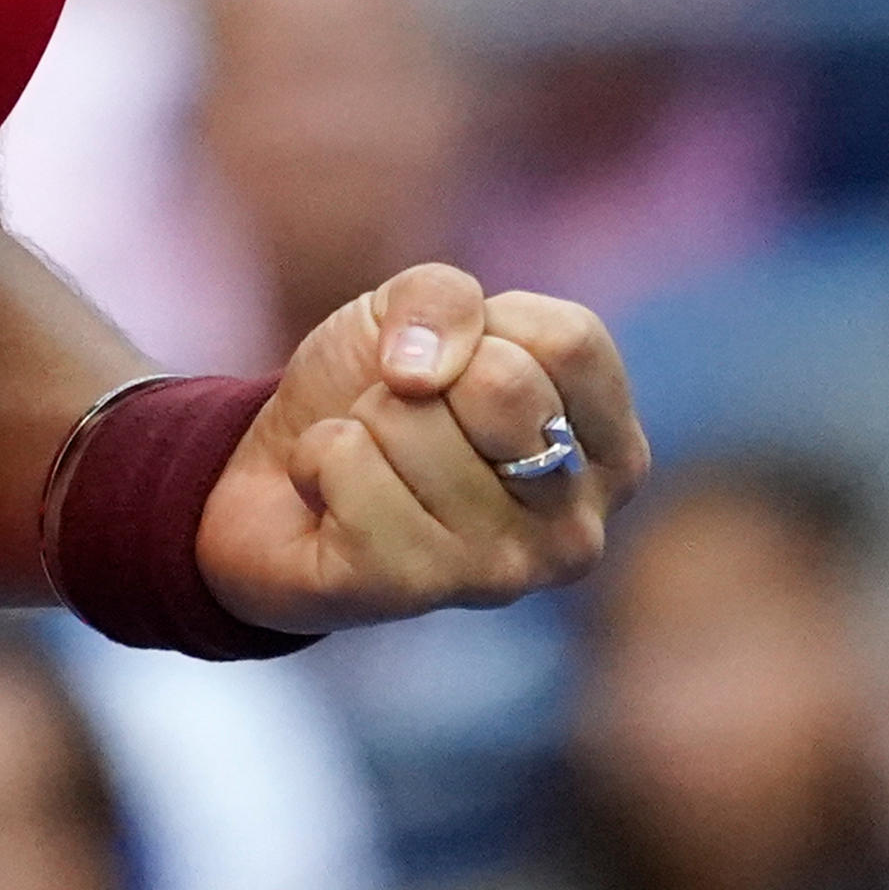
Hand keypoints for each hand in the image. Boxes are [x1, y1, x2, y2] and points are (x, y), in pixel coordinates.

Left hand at [194, 264, 644, 633]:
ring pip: (413, 422)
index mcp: (611, 453)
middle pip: (503, 384)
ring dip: (364, 423)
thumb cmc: (377, 396)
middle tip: (405, 421)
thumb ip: (444, 297)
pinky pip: (349, 466)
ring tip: (372, 466)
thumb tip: (418, 374)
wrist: (277, 483)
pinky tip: (332, 502)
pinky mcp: (416, 591)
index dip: (488, 327)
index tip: (457, 366)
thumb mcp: (415, 311)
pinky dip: (318, 458)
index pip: (572, 341)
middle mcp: (578, 527)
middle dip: (423, 377)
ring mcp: (505, 572)